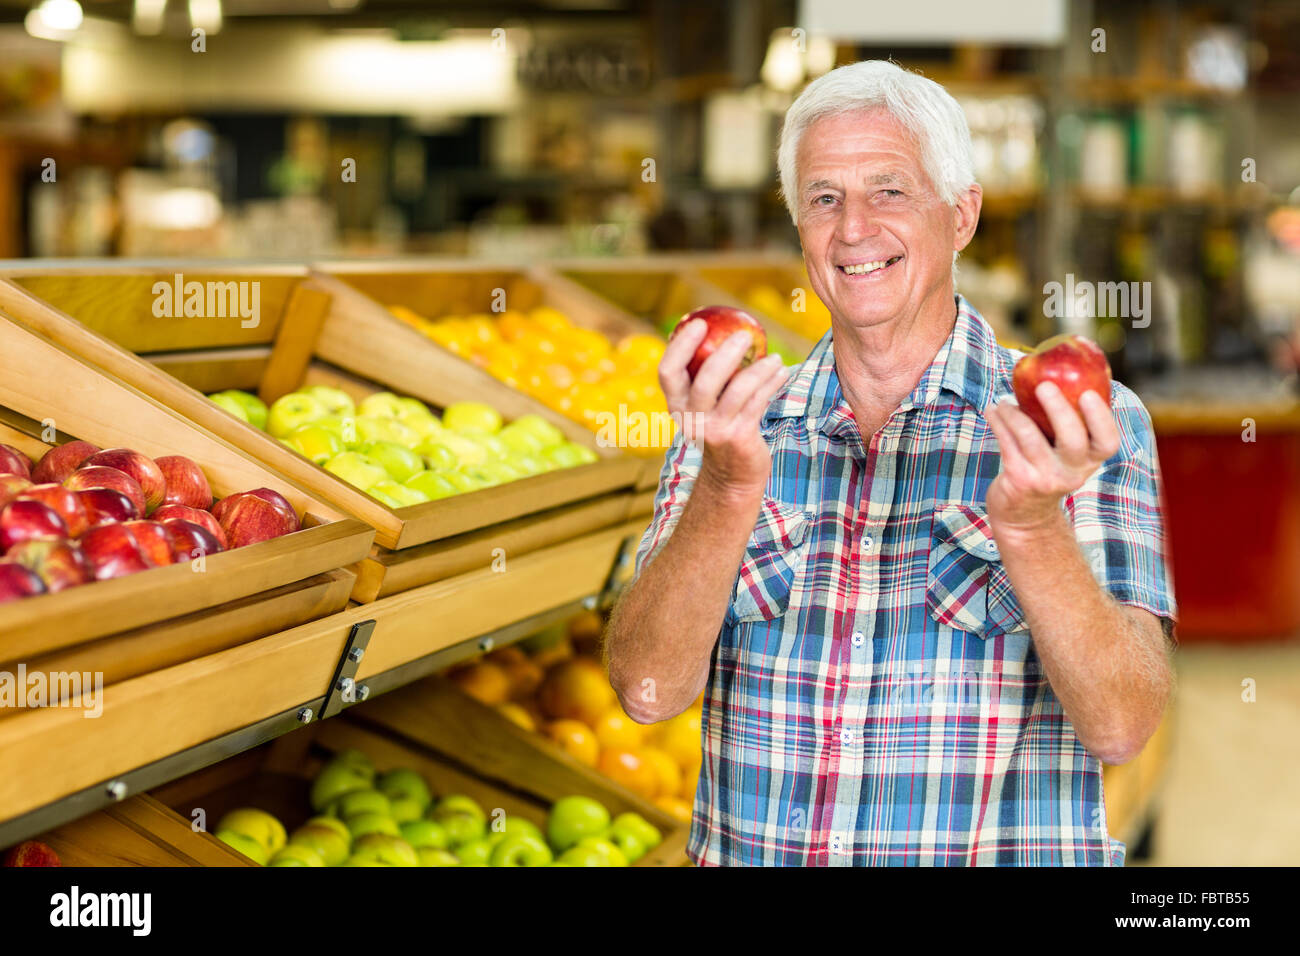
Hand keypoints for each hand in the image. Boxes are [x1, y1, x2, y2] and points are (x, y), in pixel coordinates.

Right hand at [659, 320, 786, 497]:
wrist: (731, 476)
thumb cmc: (719, 428)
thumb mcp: (704, 406)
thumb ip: (706, 376)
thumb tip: (724, 328)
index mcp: (676, 405)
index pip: (668, 371)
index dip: (680, 345)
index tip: (699, 322)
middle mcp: (690, 419)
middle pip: (704, 380)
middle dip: (725, 354)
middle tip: (744, 334)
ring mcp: (714, 430)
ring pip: (738, 390)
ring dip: (759, 369)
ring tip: (775, 358)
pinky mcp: (738, 437)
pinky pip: (758, 403)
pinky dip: (771, 384)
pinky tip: (781, 372)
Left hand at [984, 382, 1120, 536]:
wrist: (1024, 515)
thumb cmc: (1047, 467)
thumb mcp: (1066, 453)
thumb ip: (1070, 423)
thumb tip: (1063, 370)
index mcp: (1091, 461)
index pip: (1108, 442)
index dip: (1102, 418)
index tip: (1089, 394)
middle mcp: (1073, 472)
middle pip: (1073, 440)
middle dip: (1059, 410)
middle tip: (1044, 385)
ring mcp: (1046, 478)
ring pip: (1030, 439)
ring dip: (1015, 414)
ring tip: (1004, 401)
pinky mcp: (1019, 480)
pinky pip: (1007, 444)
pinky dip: (998, 423)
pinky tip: (993, 410)